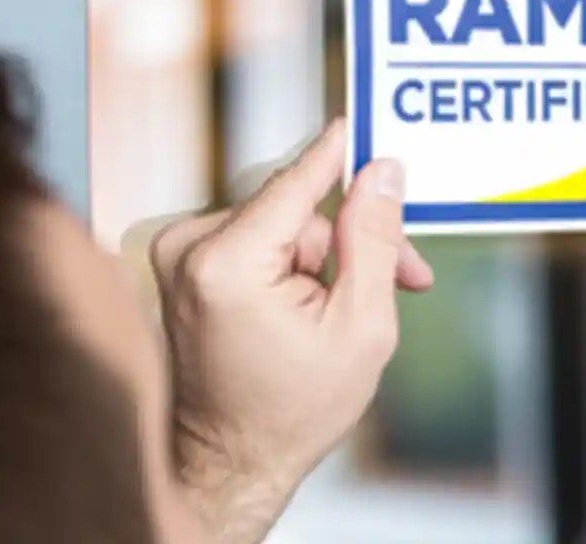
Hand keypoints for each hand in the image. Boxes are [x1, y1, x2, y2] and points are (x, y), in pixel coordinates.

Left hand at [149, 119, 432, 542]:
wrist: (233, 462)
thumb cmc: (294, 409)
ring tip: (363, 307)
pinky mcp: (185, 266)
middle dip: (353, 239)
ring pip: (283, 225)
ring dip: (330, 256)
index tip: (373, 123)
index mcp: (227, 264)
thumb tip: (383, 173)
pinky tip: (324, 302)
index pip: (296, 181)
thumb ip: (374, 240)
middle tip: (405, 275)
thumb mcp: (360, 325)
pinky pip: (259, 239)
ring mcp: (180, 257)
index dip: (343, 152)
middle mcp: (189, 250)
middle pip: (297, 209)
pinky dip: (297, 265)